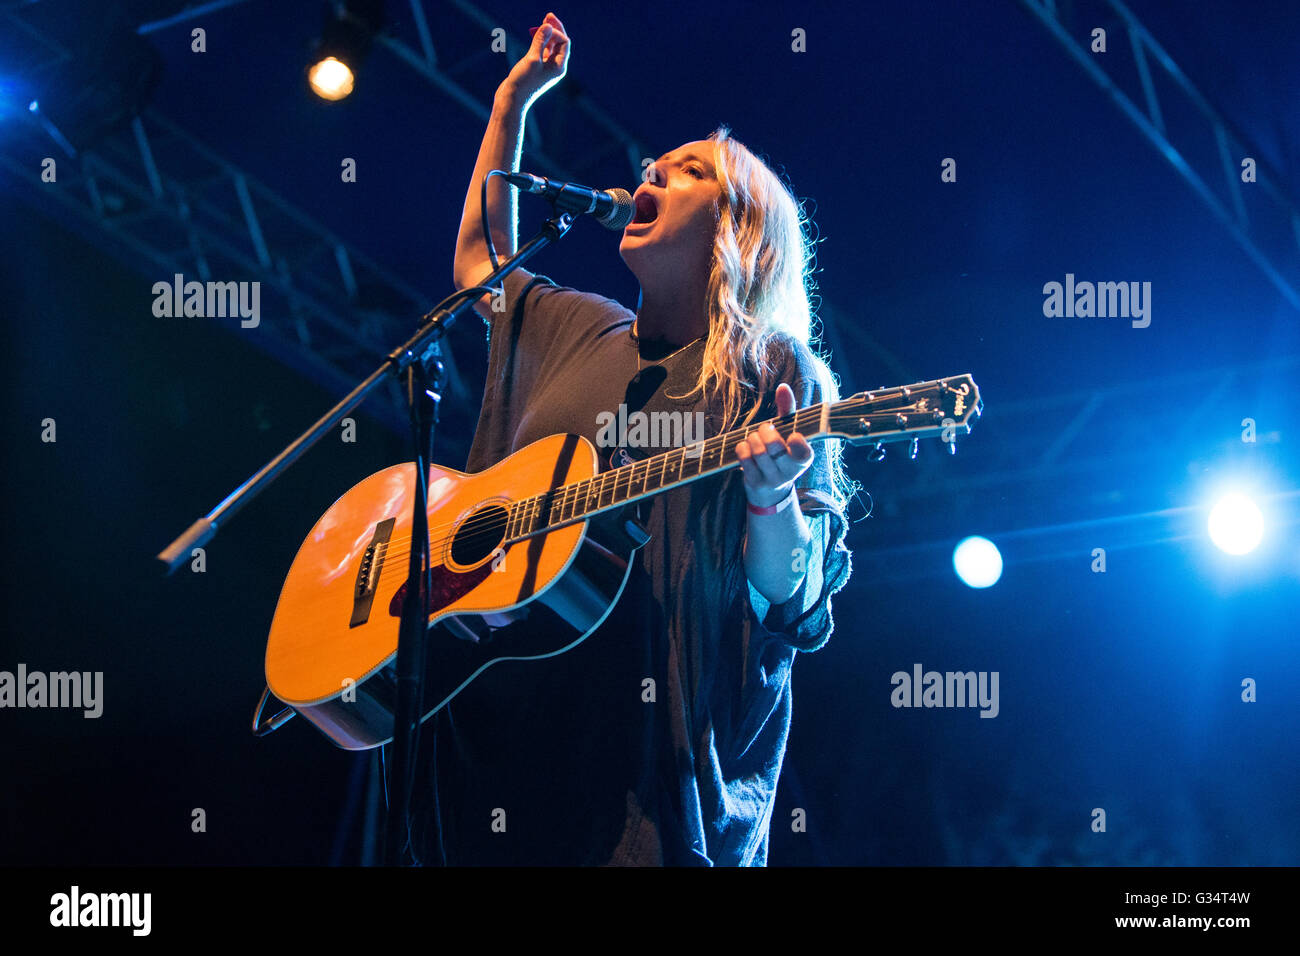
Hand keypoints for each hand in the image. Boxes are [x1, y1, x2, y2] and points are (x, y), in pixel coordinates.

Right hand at [500, 12, 569, 107]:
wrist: (512, 100)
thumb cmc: (522, 82)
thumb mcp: (532, 59)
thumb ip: (540, 41)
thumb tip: (548, 26)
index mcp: (559, 67)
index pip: (564, 42)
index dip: (555, 31)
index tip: (542, 28)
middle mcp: (556, 67)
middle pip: (560, 43)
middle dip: (554, 29)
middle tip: (548, 15)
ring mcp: (547, 68)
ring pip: (551, 47)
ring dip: (547, 34)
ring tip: (543, 22)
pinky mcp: (537, 69)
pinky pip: (543, 51)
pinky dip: (540, 41)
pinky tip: (536, 34)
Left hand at [735, 383, 813, 508]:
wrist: (770, 488)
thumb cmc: (780, 451)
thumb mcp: (788, 432)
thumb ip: (787, 409)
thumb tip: (782, 387)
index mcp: (804, 458)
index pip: (804, 453)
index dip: (798, 444)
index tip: (793, 436)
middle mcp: (790, 471)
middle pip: (774, 446)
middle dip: (765, 431)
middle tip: (765, 429)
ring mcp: (772, 479)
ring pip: (758, 451)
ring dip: (752, 438)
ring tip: (754, 437)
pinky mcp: (755, 482)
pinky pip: (744, 458)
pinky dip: (742, 447)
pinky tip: (745, 447)